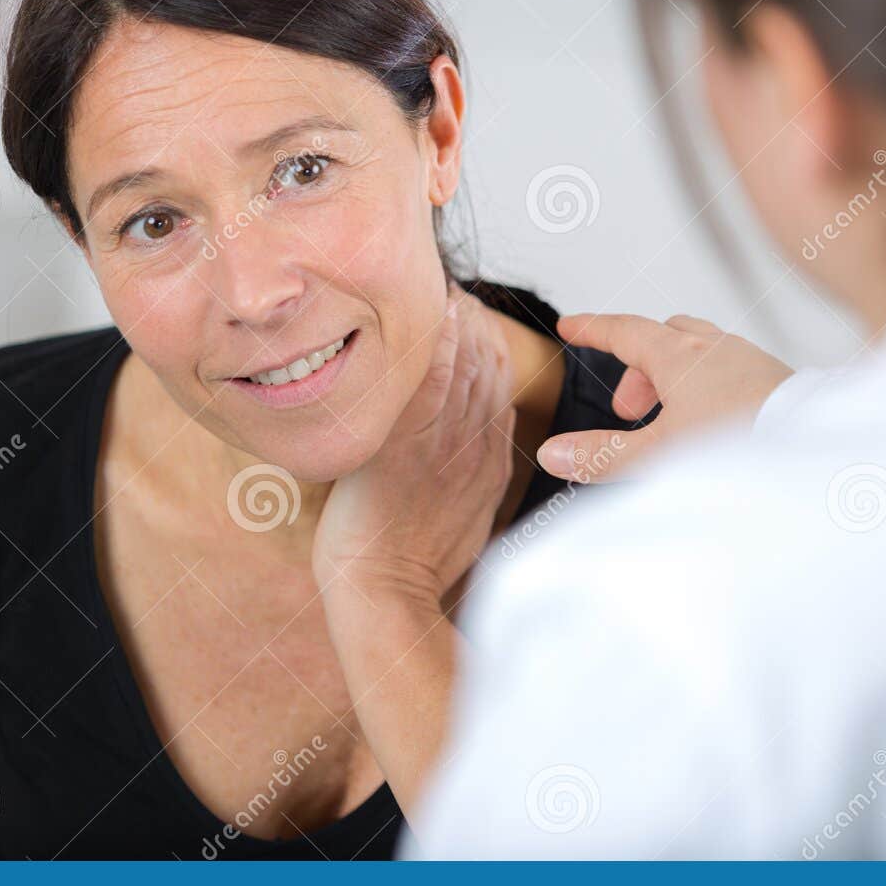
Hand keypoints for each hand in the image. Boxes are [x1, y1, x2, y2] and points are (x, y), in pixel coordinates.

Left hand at [313, 288, 515, 607]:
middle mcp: (471, 448)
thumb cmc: (415, 566)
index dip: (488, 348)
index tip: (474, 319)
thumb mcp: (465, 519)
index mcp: (486, 463)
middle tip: (457, 292)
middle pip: (485, 371)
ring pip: (461, 371)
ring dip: (456, 326)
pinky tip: (432, 317)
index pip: (497, 389)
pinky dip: (434, 348)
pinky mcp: (406, 450)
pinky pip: (428, 387)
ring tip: (443, 292)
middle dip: (474, 326)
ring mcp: (441, 448)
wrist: (388, 594)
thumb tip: (484, 452)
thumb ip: (476, 478)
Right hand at [537, 312, 792, 481]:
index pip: (624, 330)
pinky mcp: (776, 380)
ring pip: (699, 352)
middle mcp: (716, 348)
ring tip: (670, 421)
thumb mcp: (658, 455)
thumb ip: (602, 455)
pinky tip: (712, 424)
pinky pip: (730, 370)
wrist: (817, 450)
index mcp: (680, 356)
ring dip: (674, 377)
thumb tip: (553, 453)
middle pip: (663, 337)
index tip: (571, 327)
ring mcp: (750, 361)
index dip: (593, 329)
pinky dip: (708, 387)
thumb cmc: (740, 446)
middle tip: (628, 410)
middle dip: (637, 366)